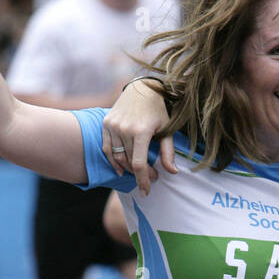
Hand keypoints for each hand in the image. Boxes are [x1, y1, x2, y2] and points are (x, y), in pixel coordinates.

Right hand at [101, 79, 174, 193]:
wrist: (143, 87)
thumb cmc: (159, 109)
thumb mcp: (168, 129)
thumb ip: (167, 152)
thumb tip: (172, 172)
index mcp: (141, 131)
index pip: (139, 164)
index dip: (143, 180)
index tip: (146, 191)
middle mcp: (124, 128)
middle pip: (128, 162)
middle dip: (140, 174)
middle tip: (151, 177)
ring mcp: (113, 125)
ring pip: (117, 156)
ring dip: (127, 168)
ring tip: (138, 172)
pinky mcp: (106, 123)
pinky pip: (107, 147)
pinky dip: (112, 160)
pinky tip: (120, 168)